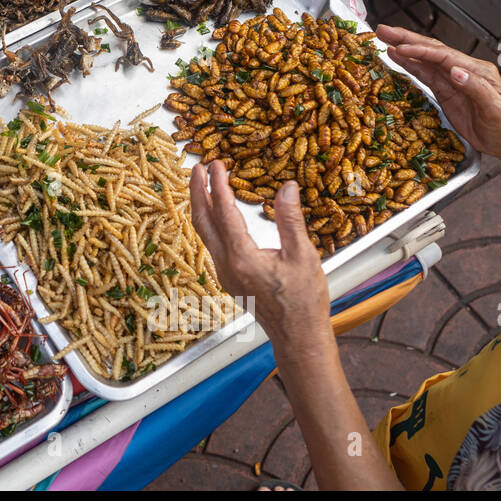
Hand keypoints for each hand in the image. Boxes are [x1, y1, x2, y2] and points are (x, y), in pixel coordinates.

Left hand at [190, 162, 330, 353]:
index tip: (217, 164)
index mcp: (242, 258)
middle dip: (197, 191)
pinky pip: (212, 244)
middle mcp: (226, 266)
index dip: (218, 184)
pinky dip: (211, 223)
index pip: (224, 212)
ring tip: (204, 184)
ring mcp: (224, 274)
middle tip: (196, 167)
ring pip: (205, 234)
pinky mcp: (228, 279)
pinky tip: (218, 214)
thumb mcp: (303, 256)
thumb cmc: (304, 301)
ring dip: (202, 206)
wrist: (298, 336)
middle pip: (202, 221)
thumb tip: (286, 187)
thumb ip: (290, 220)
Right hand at [377, 25, 500, 159]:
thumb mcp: (495, 107)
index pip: (444, 55)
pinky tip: (397, 57)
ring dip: (404, 49)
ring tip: (385, 39)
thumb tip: (455, 71)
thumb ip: (475, 87)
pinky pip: (424, 74)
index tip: (401, 48)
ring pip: (425, 59)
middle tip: (384, 30)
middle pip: (432, 50)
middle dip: (407, 39)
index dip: (421, 51)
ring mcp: (453, 80)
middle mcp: (463, 70)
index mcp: (477, 70)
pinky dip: (409, 64)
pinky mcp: (445, 90)